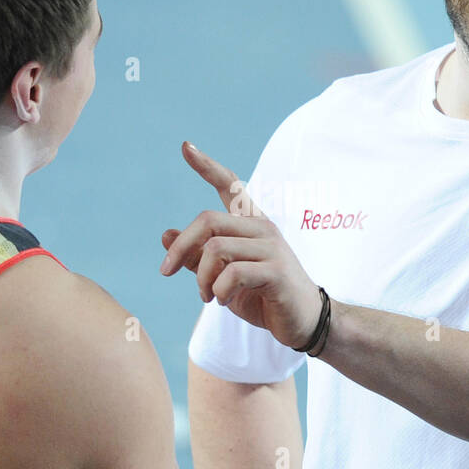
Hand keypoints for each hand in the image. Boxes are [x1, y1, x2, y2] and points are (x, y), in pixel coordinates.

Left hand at [160, 142, 322, 349]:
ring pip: (216, 249)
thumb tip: (166, 235)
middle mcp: (262, 228)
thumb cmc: (264, 297)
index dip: (207, 166)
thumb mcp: (223, 277)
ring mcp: (272, 247)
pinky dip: (219, 290)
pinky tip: (224, 301)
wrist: (303, 322)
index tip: (185, 147)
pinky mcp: (276, 271)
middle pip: (208, 220)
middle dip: (180, 247)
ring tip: (207, 296)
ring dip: (200, 278)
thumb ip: (198, 257)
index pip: (229, 185)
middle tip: (166, 271)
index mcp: (251, 224)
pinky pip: (232, 273)